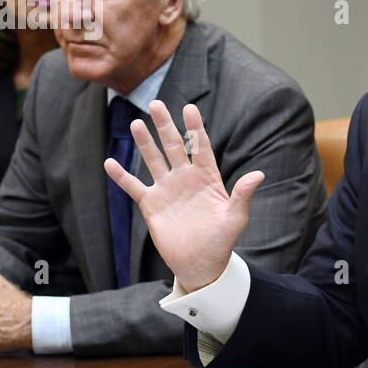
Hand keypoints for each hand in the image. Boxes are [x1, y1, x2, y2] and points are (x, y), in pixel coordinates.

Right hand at [103, 100, 263, 292]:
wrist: (200, 264)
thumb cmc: (221, 241)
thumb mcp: (235, 217)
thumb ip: (243, 195)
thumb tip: (258, 175)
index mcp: (208, 178)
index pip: (201, 147)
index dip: (195, 127)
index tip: (189, 107)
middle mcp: (186, 179)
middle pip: (174, 146)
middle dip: (165, 126)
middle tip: (156, 104)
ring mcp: (167, 189)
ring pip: (154, 160)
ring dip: (144, 143)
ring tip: (135, 123)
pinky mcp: (151, 204)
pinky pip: (133, 187)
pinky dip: (121, 176)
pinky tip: (109, 162)